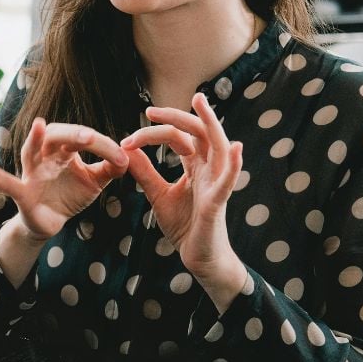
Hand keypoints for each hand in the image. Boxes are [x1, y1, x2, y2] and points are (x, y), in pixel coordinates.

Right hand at [0, 118, 128, 240]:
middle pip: (56, 135)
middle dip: (72, 134)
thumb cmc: (70, 194)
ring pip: (31, 150)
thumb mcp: (95, 181)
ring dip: (35, 139)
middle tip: (89, 137)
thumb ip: (111, 167)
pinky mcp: (21, 192)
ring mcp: (31, 172)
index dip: (102, 146)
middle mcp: (45, 155)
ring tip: (38, 127)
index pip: (83, 138)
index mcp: (65, 149)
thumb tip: (129, 157)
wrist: (50, 223)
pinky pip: (7, 183)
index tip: (122, 157)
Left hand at [120, 92, 245, 310]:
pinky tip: (236, 148)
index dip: (153, 133)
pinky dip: (233, 165)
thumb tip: (126, 149)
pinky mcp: (218, 203)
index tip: (127, 138)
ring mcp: (216, 184)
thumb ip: (145, 172)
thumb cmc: (184, 225)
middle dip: (177, 117)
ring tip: (201, 104)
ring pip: (218, 146)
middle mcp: (209, 169)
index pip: (177, 138)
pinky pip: (229, 181)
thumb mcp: (158, 194)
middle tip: (151, 110)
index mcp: (195, 166)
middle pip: (198, 133)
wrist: (197, 257)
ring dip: (211, 124)